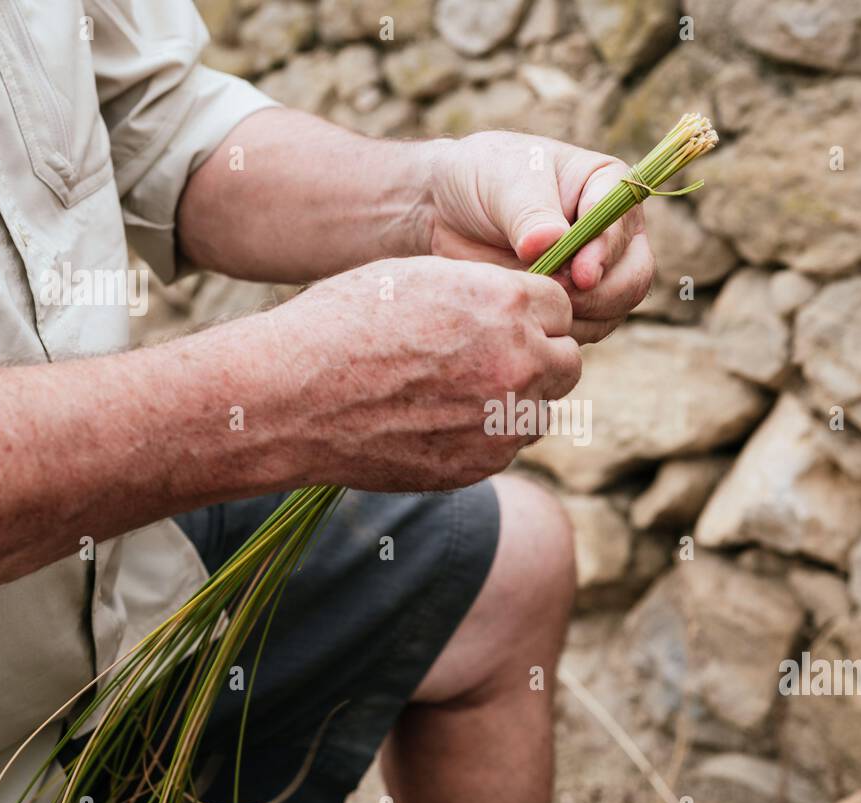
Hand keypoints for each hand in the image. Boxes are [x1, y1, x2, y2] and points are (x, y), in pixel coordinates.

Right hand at [275, 256, 579, 491]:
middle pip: (567, 361)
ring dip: (515, 401)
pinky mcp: (481, 465)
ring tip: (456, 392)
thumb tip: (523, 309)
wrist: (293, 398)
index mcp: (506, 305)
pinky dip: (485, 436)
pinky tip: (436, 421)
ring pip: (541, 410)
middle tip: (494, 358)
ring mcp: (502, 421)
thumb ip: (485, 294)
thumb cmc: (345, 325)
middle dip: (540, 357)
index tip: (507, 321)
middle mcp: (518, 363)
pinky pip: (506, 446)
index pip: (562, 307)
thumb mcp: (421, 279)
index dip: (533, 313)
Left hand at [425, 132, 655, 344]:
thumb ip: (531, 215)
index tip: (580, 274)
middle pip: (633, 277)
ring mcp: (601, 272)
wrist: (447, 212)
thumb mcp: (504, 185)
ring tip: (531, 299)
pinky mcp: (580, 304)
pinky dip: (561, 329)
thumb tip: (551, 242)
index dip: (605, 252)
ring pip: (613, 310)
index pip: (623, 224)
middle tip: (553, 294)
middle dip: (597, 294)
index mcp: (608, 186)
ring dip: (576, 314)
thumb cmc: (482, 180)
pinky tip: (530, 316)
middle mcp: (615, 232)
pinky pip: (587, 330)